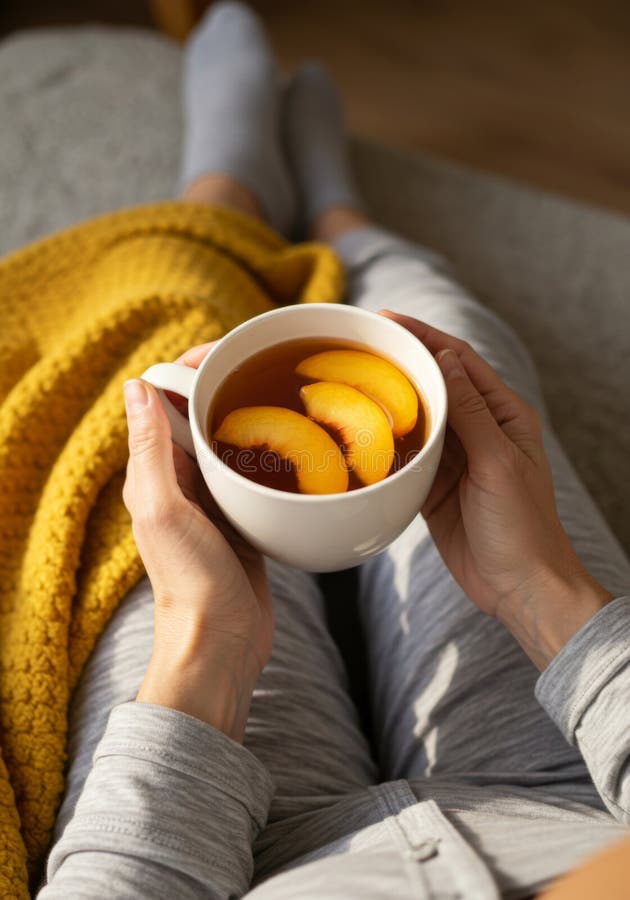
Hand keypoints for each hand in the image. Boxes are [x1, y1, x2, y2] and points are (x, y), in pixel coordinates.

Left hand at [123, 343, 272, 739]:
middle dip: (229, 384)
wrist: (222, 641)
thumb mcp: (164, 509)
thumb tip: (138, 385)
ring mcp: (217, 498)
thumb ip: (150, 450)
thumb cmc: (190, 581)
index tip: (228, 352)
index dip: (191, 369)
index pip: (167, 401)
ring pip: (233, 439)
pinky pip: (257, 471)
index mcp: (156, 471)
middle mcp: (183, 479)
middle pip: (203, 414)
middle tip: (269, 365)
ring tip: (290, 392)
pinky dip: (274, 450)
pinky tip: (301, 441)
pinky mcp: (246, 517)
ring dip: (255, 413)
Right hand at [382, 311, 610, 668]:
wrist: (518, 586)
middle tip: (359, 344)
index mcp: (504, 415)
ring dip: (388, 399)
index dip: (426, 337)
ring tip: (349, 378)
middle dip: (401, 362)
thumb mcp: (497, 463)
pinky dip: (384, 441)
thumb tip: (447, 360)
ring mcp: (455, 459)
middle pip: (435, 384)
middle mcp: (480, 430)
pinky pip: (407, 454)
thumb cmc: (522, 525)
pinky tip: (358, 430)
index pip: (461, 362)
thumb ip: (471, 413)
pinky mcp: (433, 486)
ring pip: (417, 417)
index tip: (388, 319)